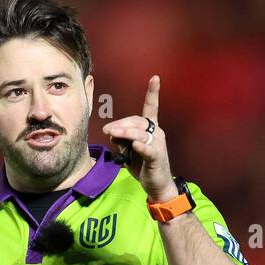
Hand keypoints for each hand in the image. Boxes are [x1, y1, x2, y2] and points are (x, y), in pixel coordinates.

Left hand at [102, 75, 176, 202]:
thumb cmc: (143, 166)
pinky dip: (141, 146)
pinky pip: (148, 149)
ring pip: (139, 133)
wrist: (157, 186)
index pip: (151, 108)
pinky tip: (135, 145)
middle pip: (137, 121)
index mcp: (151, 129)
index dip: (153, 93)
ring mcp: (158, 144)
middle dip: (121, 124)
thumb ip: (122, 139)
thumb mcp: (129, 150)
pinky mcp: (157, 157)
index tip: (155, 78)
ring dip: (125, 132)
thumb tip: (113, 132)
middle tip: (106, 130)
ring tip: (113, 134)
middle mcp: (156, 132)